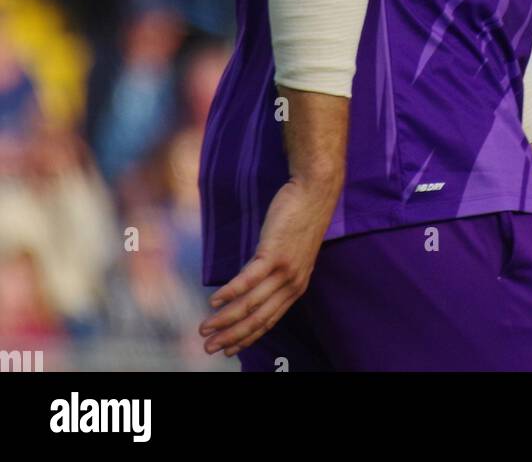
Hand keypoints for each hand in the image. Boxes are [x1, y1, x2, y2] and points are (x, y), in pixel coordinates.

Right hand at [199, 176, 338, 358]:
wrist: (315, 191)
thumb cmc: (301, 216)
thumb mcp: (291, 251)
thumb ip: (274, 269)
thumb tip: (251, 280)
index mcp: (297, 286)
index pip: (269, 321)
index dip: (248, 338)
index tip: (229, 350)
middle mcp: (292, 283)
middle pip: (258, 319)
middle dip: (232, 337)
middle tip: (209, 348)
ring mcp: (284, 270)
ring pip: (250, 304)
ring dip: (224, 319)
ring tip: (204, 328)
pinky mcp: (274, 253)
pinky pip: (248, 279)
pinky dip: (229, 293)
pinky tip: (213, 301)